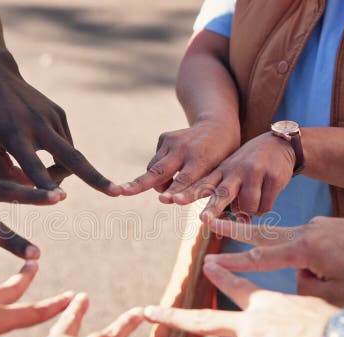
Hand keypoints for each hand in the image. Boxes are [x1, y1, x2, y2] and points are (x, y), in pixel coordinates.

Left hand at [0, 52, 119, 195]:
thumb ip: (5, 172)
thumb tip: (30, 191)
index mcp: (14, 134)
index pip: (33, 165)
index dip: (45, 184)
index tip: (60, 198)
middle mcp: (38, 125)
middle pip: (73, 158)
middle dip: (95, 177)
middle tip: (116, 192)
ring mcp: (53, 117)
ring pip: (69, 157)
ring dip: (60, 173)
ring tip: (43, 175)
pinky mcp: (60, 113)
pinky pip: (65, 145)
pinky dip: (58, 157)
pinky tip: (41, 152)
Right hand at [120, 120, 238, 198]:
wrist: (217, 125)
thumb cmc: (222, 157)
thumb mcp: (219, 172)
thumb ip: (201, 188)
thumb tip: (178, 204)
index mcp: (201, 159)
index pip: (186, 179)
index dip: (176, 191)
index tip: (166, 200)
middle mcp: (183, 149)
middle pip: (158, 172)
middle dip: (139, 184)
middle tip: (121, 191)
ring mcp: (172, 142)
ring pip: (153, 170)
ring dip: (155, 184)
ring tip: (167, 190)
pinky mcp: (163, 138)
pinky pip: (155, 163)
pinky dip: (159, 172)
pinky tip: (173, 169)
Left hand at [144, 262, 337, 336]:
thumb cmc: (334, 332)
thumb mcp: (309, 320)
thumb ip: (284, 334)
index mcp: (269, 305)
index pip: (240, 287)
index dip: (223, 276)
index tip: (207, 266)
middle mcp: (253, 319)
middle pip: (206, 320)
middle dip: (173, 316)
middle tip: (144, 311)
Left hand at [165, 132, 294, 221]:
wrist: (278, 144)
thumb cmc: (249, 165)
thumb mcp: (231, 173)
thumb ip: (223, 196)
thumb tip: (215, 220)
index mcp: (221, 172)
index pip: (202, 184)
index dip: (188, 193)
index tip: (174, 200)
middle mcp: (235, 171)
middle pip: (222, 194)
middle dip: (212, 208)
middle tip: (203, 219)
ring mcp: (254, 173)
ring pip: (248, 206)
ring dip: (250, 211)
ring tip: (255, 199)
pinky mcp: (273, 177)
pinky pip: (265, 205)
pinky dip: (264, 207)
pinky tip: (267, 195)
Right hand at [205, 216, 343, 305]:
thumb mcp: (339, 294)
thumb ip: (307, 289)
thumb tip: (296, 278)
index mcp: (306, 249)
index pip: (261, 257)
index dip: (234, 262)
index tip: (210, 262)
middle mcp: (304, 232)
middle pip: (260, 233)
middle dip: (233, 229)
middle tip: (208, 221)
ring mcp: (313, 226)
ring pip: (285, 242)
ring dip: (274, 248)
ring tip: (289, 252)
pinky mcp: (321, 227)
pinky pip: (303, 245)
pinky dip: (307, 259)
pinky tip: (341, 265)